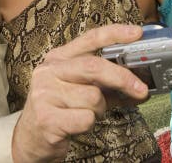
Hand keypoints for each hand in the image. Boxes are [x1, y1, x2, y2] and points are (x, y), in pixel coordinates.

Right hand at [11, 24, 146, 161]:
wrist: (30, 138)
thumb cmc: (60, 109)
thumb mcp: (78, 87)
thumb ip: (104, 81)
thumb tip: (138, 82)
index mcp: (59, 58)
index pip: (90, 38)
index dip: (115, 33)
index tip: (137, 33)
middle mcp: (49, 71)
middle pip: (94, 66)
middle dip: (122, 78)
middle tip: (141, 89)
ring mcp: (45, 93)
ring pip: (93, 97)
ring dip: (100, 109)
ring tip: (87, 113)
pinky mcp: (46, 118)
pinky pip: (86, 118)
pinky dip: (89, 124)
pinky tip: (77, 124)